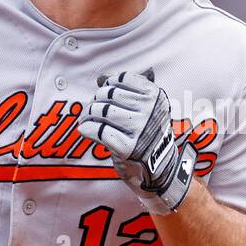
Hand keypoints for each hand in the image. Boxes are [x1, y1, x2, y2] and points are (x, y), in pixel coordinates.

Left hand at [77, 68, 196, 213]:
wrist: (160, 167)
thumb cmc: (149, 134)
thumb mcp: (147, 107)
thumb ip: (126, 90)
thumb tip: (100, 78)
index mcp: (155, 96)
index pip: (121, 79)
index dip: (108, 85)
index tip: (105, 96)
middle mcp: (149, 111)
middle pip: (108, 94)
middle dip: (95, 100)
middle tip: (92, 110)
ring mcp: (139, 130)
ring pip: (101, 111)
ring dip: (88, 114)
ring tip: (86, 119)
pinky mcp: (127, 148)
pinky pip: (98, 131)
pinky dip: (87, 129)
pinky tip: (85, 130)